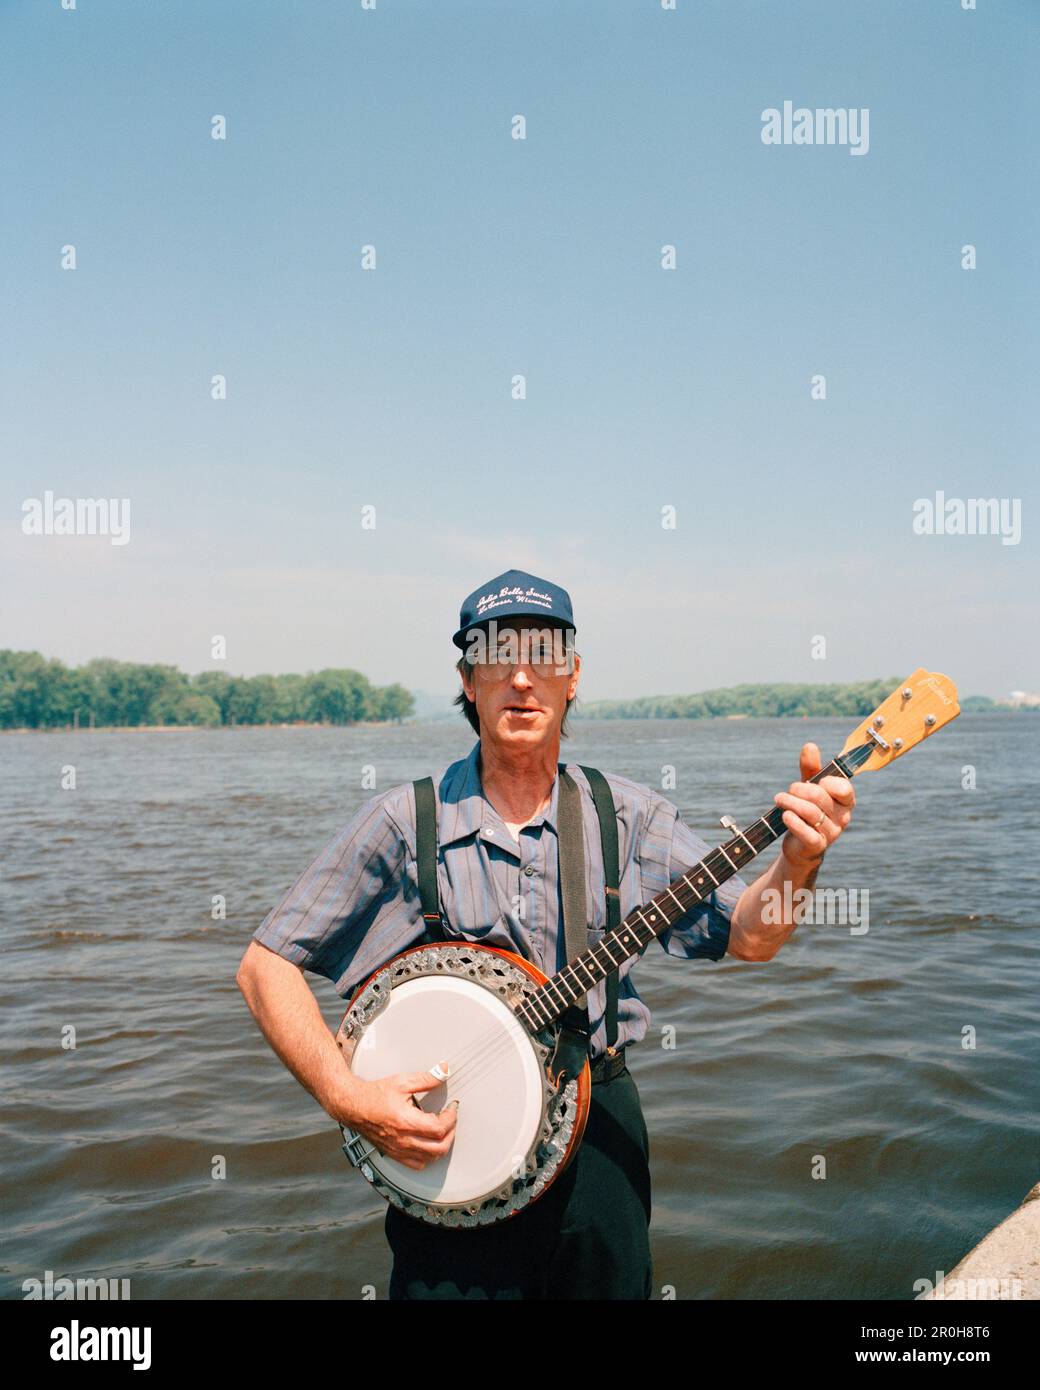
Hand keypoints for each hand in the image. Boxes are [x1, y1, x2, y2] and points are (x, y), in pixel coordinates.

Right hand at [342, 1061, 458, 1170]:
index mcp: (406, 1122)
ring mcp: (398, 1149)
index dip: (451, 1118)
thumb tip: (444, 1071)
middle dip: (450, 1134)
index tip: (452, 1108)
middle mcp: (403, 1140)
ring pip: (429, 1159)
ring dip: (440, 1146)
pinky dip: (427, 1157)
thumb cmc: (374, 1094)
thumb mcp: (402, 1082)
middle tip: (450, 1120)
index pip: (439, 1129)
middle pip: (439, 1148)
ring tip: (440, 1131)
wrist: (353, 1106)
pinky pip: (416, 1164)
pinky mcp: (393, 1154)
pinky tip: (427, 1144)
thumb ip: (427, 1078)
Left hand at [773, 742, 854, 869]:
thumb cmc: (808, 811)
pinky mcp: (818, 845)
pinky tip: (785, 815)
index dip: (827, 782)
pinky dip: (793, 821)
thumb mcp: (810, 787)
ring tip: (779, 799)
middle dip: (798, 790)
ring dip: (789, 802)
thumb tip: (810, 745)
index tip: (816, 781)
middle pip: (819, 796)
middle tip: (788, 791)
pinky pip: (807, 832)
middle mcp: (843, 817)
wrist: (800, 845)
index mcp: (846, 801)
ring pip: (810, 812)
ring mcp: (832, 833)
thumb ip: (811, 768)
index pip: (844, 788)